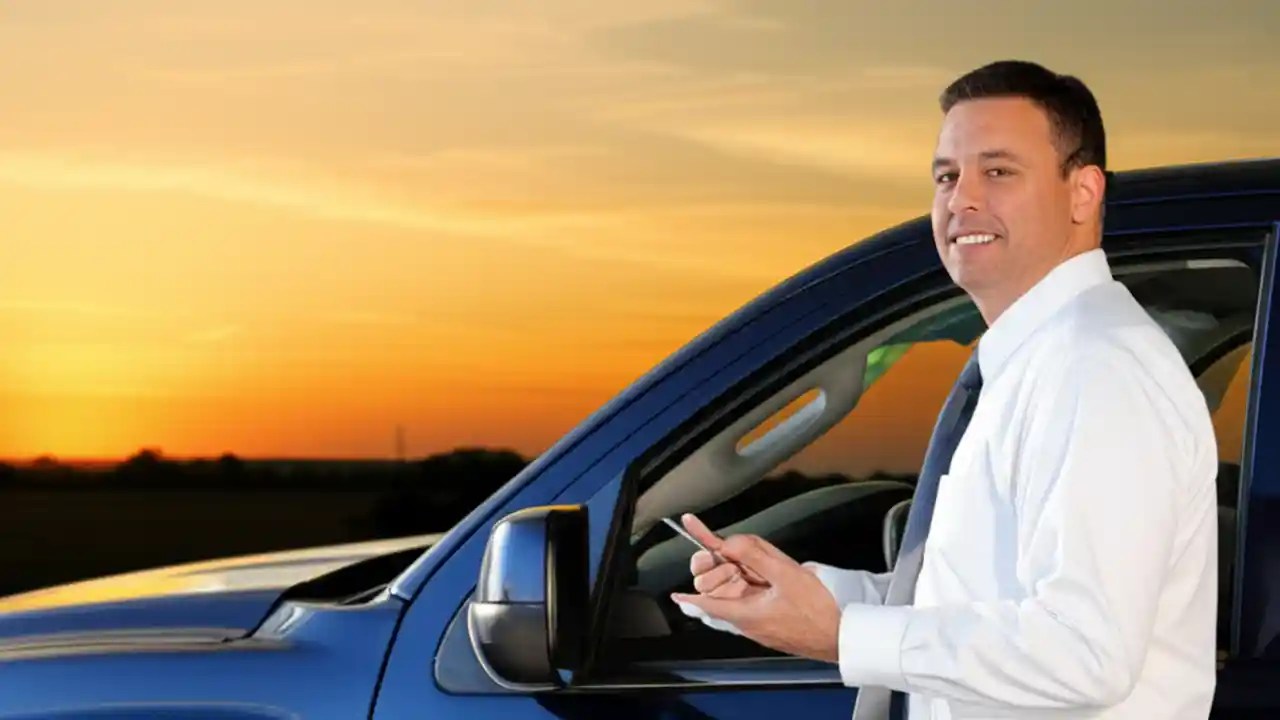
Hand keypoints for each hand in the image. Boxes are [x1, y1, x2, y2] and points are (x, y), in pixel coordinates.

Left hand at [672, 519, 841, 662]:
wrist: (840, 636)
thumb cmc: (816, 610)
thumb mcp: (786, 574)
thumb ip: (754, 555)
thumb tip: (727, 544)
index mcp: (744, 612)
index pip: (705, 602)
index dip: (689, 594)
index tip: (673, 593)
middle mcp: (745, 621)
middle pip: (719, 592)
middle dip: (720, 569)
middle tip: (733, 553)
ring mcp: (756, 623)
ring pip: (735, 593)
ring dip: (740, 573)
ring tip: (761, 563)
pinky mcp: (767, 622)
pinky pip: (749, 599)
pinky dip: (751, 582)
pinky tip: (763, 572)